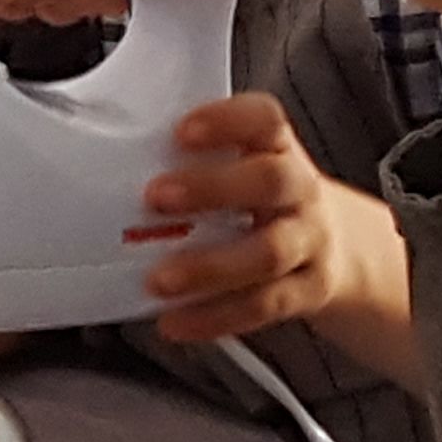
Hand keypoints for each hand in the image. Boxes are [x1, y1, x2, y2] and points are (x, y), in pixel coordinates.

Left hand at [138, 92, 410, 352]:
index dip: (227, 120)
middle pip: (271, 181)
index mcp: (277, 148)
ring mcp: (309, 241)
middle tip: (156, 197)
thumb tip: (105, 162)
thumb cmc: (262, 199)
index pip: (264, 119)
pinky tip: (175, 321)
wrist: (337, 248)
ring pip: (268, 252)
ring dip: (210, 267)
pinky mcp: (307, 291)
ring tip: (159, 280)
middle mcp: (300, 191)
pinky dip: (216, 317)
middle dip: (214, 188)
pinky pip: (264, 305)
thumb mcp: (242, 165)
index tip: (182, 131)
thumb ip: (190, 160)